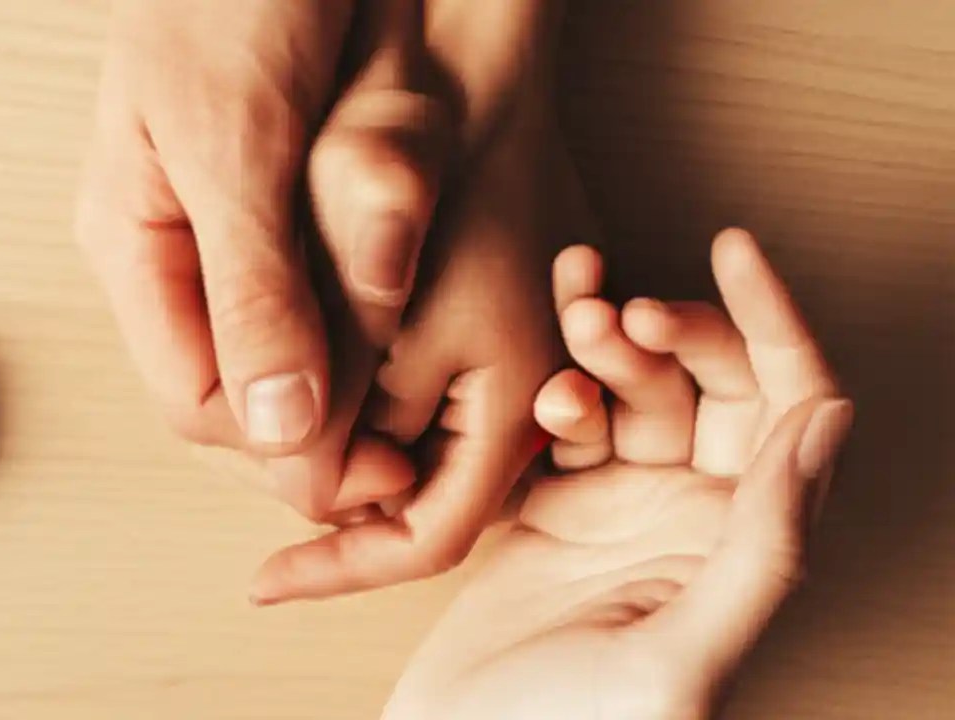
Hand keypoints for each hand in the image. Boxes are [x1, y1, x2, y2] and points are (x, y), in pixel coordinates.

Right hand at [76, 1, 446, 518]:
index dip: (282, 454)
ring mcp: (227, 231)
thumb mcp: (237, 140)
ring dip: (344, 400)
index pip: (197, 401)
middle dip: (316, 440)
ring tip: (417, 427)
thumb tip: (278, 426)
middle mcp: (175, 252)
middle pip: (232, 396)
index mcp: (136, 243)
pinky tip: (410, 352)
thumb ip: (252, 284)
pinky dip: (365, 342)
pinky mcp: (285, 207)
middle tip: (408, 467)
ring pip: (275, 361)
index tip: (380, 472)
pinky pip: (315, 308)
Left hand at [252, 0, 587, 602]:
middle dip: (340, 507)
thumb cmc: (422, 168)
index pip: (428, 536)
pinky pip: (424, 394)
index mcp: (523, 399)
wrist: (459, 66)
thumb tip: (304, 497)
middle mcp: (537, 390)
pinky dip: (360, 407)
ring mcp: (521, 353)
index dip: (343, 565)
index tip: (268, 579)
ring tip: (270, 443)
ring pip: (418, 448)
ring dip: (345, 457)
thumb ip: (340, 415)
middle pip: (423, 498)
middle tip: (261, 505)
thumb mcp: (368, 306)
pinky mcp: (495, 318)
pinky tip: (307, 386)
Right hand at [381, 230, 853, 719]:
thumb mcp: (681, 660)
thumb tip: (826, 422)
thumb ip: (765, 549)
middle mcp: (695, 521)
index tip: (733, 253)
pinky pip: (566, 422)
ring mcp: (622, 510)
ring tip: (568, 321)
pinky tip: (537, 384)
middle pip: (711, 384)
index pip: (792, 406)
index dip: (774, 323)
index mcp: (746, 550)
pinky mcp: (555, 509)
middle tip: (615, 314)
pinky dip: (554, 389)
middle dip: (672, 331)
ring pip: (634, 393)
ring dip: (605, 347)